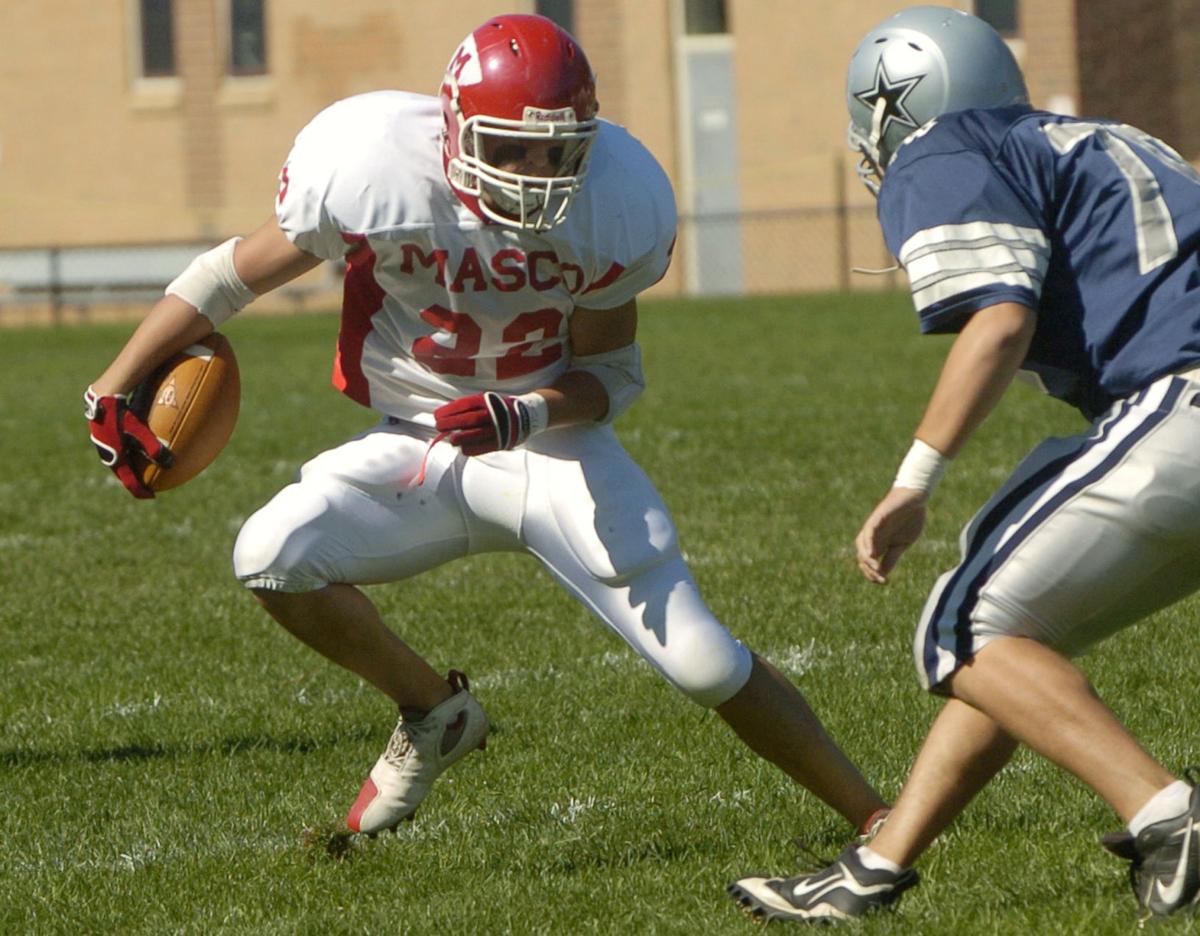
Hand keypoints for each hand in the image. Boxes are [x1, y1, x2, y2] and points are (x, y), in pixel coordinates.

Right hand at [84, 385, 173, 498]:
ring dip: (128, 463)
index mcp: (114, 456)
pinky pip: (117, 443)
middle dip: (132, 478)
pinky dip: (126, 448)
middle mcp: (106, 451)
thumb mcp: (138, 430)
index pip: (127, 478)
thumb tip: (169, 464)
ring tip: (139, 465)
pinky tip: (135, 441)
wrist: (101, 396)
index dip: (138, 489)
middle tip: (144, 483)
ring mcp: (102, 440)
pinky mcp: (103, 429)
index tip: (149, 496)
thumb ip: (152, 447)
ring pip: (118, 457)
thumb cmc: (120, 412)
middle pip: (121, 470)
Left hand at [433, 391, 547, 455]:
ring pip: (474, 434)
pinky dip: (470, 449)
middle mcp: (491, 413)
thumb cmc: (498, 408)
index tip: (437, 415)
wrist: (525, 416)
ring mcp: (496, 428)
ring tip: (451, 439)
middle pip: (468, 419)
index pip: (463, 405)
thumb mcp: (485, 401)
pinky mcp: (500, 441)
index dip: (448, 410)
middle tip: (439, 426)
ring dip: (459, 438)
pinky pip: (481, 447)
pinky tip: (462, 448)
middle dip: (450, 423)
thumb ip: (468, 408)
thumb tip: (446, 418)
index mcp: (486, 401)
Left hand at [855, 487, 927, 583]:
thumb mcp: (902, 543)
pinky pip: (868, 532)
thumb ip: (892, 557)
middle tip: (881, 579)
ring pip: (861, 546)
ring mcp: (873, 528)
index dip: (873, 574)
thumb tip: (883, 573)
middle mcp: (873, 537)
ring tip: (876, 569)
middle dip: (869, 571)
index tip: (884, 582)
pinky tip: (872, 554)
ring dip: (866, 560)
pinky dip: (868, 543)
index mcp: (879, 544)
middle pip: (862, 557)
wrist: (915, 499)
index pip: (869, 563)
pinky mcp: (876, 518)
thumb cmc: (910, 519)